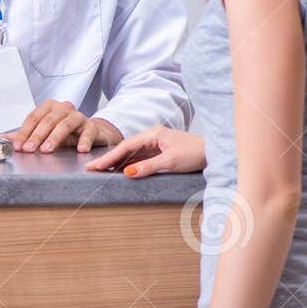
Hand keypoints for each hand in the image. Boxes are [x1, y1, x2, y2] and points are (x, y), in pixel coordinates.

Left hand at [1, 101, 121, 152]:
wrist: (92, 133)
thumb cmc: (65, 132)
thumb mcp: (44, 133)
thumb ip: (25, 135)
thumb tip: (2, 138)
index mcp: (49, 107)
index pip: (33, 118)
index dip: (24, 132)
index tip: (18, 146)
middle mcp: (64, 109)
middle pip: (48, 120)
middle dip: (37, 135)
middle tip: (30, 149)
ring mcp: (79, 117)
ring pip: (66, 124)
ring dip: (55, 137)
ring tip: (47, 149)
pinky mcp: (92, 127)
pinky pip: (88, 132)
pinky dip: (84, 140)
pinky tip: (80, 149)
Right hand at [84, 125, 205, 175]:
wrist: (215, 153)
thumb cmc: (196, 153)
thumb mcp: (170, 162)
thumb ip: (148, 167)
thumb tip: (127, 173)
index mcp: (153, 134)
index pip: (126, 146)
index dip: (109, 157)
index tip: (95, 166)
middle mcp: (153, 137)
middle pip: (126, 149)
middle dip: (109, 159)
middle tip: (92, 168)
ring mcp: (157, 145)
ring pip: (133, 154)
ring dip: (118, 163)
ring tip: (102, 171)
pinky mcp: (162, 153)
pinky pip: (141, 159)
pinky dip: (130, 165)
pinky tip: (122, 171)